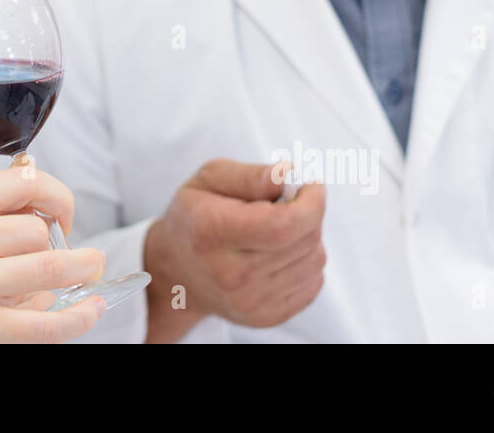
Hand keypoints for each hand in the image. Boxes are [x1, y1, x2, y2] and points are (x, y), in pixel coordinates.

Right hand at [0, 157, 107, 342]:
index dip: (57, 195)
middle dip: (59, 243)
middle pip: (37, 230)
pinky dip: (78, 317)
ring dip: (79, 270)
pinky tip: (89, 308)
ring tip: (89, 270)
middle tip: (59, 253)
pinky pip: (46, 322)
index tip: (62, 213)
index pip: (21, 182)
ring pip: (49, 267)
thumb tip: (46, 195)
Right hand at [146, 159, 325, 334]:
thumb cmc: (196, 215)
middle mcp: (229, 274)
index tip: (312, 186)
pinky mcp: (265, 318)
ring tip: (277, 230)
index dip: (311, 203)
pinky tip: (279, 254)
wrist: (177, 272)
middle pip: (304, 240)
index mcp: (210, 231)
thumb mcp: (210, 178)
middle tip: (288, 202)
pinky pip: (313, 282)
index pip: (281, 225)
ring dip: (308, 238)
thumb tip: (289, 175)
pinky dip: (306, 262)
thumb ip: (250, 175)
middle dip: (309, 214)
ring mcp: (248, 302)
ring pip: (315, 261)